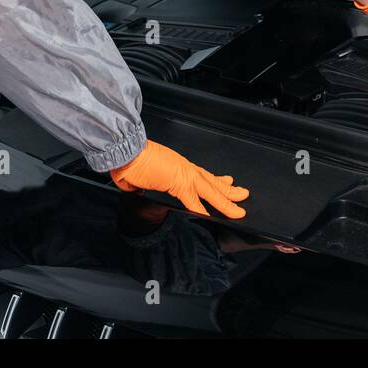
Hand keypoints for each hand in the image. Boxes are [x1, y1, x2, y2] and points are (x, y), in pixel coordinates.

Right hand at [110, 140, 249, 218]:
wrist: (125, 150)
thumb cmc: (128, 160)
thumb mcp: (137, 175)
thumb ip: (138, 183)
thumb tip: (132, 187)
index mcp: (177, 165)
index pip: (201, 174)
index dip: (215, 180)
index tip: (228, 181)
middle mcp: (184, 167)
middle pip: (211, 180)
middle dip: (228, 189)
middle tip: (243, 194)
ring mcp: (183, 173)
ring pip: (210, 190)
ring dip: (225, 200)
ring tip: (238, 210)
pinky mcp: (177, 182)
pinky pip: (194, 200)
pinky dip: (202, 209)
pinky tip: (212, 217)